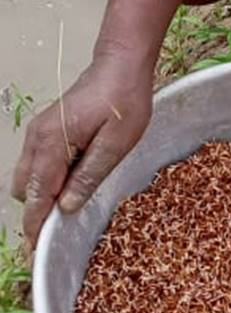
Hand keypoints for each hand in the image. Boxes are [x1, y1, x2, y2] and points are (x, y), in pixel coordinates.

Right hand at [11, 56, 152, 246]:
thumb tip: (65, 207)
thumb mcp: (116, 142)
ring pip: (26, 176)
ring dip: (41, 194)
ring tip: (70, 203)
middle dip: (36, 211)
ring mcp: (39, 131)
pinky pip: (36, 162)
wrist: (121, 63)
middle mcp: (37, 137)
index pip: (35, 195)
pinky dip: (46, 178)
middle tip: (60, 228)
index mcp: (52, 141)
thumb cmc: (124, 98)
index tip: (39, 250)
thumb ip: (89, 175)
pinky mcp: (47, 127)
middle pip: (24, 189)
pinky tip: (72, 179)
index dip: (36, 225)